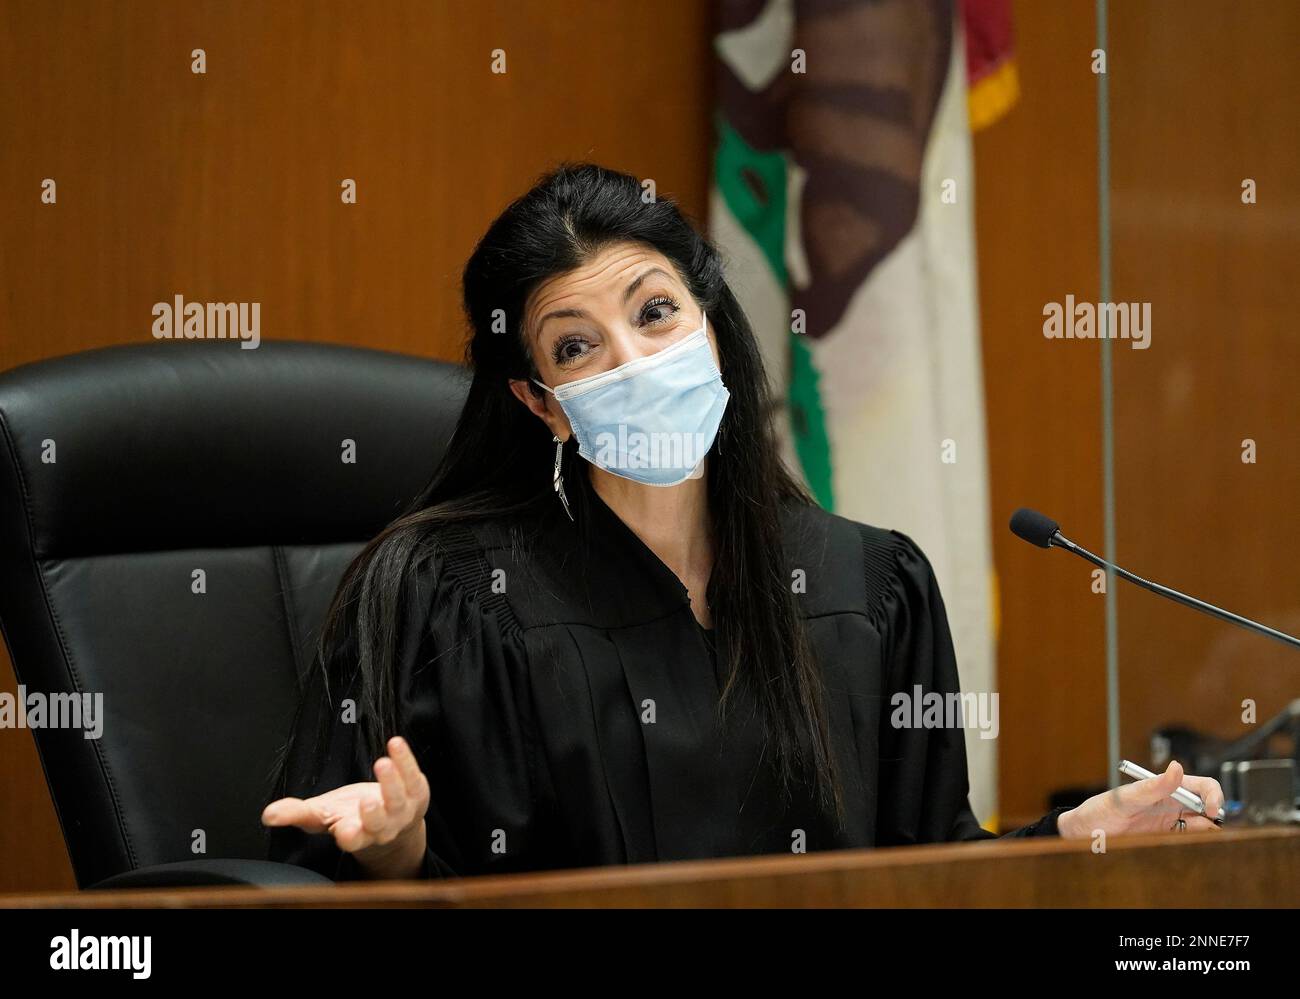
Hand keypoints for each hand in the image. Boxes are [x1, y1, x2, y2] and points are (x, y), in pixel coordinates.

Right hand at [262, 735, 429, 877]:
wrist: (391, 821)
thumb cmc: (350, 815)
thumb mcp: (321, 815)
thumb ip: (296, 814)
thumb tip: (268, 815)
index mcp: (356, 835)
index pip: (353, 839)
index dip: (350, 836)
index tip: (344, 831)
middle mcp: (382, 827)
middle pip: (379, 823)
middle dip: (373, 814)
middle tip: (367, 801)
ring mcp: (402, 811)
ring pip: (399, 799)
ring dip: (392, 782)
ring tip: (382, 763)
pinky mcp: (417, 793)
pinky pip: (413, 776)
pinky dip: (406, 760)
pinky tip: (396, 743)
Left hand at [1057, 760, 1223, 839]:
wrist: (1084, 833)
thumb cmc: (1099, 811)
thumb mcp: (1125, 799)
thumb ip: (1152, 787)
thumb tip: (1177, 767)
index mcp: (1164, 787)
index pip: (1201, 786)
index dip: (1213, 796)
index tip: (1211, 811)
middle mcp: (1171, 802)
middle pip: (1207, 805)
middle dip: (1217, 815)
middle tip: (1214, 830)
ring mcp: (1170, 820)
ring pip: (1203, 824)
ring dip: (1210, 830)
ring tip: (1206, 839)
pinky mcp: (1165, 836)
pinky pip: (1190, 837)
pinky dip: (1198, 840)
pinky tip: (1192, 844)